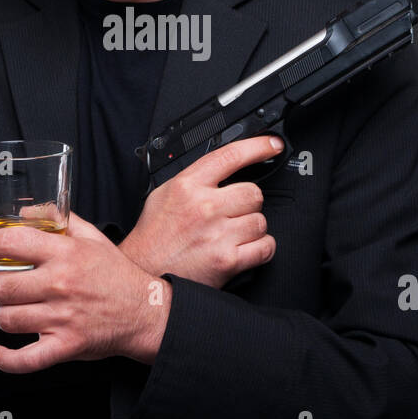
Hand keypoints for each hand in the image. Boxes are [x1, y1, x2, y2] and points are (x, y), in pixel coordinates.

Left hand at [0, 212, 171, 372]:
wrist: (146, 312)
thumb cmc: (116, 274)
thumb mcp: (92, 237)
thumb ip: (59, 219)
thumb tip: (26, 211)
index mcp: (65, 253)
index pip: (10, 243)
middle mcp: (60, 284)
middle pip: (1, 286)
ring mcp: (62, 317)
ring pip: (7, 319)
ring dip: (3, 315)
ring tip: (11, 311)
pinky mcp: (65, 345)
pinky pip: (25, 359)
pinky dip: (4, 359)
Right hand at [119, 134, 280, 288]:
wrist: (143, 273)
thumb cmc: (153, 237)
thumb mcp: (165, 194)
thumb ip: (194, 180)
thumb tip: (224, 168)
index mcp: (187, 186)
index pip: (230, 156)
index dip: (258, 146)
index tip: (273, 145)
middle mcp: (204, 207)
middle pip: (253, 193)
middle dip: (248, 203)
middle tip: (232, 213)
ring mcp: (217, 234)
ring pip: (261, 221)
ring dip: (252, 228)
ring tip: (232, 234)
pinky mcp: (227, 260)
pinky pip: (265, 247)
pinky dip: (261, 249)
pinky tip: (245, 249)